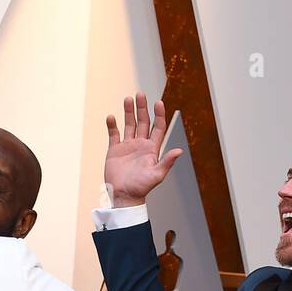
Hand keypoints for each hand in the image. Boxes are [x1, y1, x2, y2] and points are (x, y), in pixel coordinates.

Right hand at [103, 91, 183, 207]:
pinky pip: (114, 134)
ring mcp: (127, 146)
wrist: (124, 196)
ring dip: (129, 112)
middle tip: (140, 94)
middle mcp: (140, 145)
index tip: (158, 103)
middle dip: (142, 108)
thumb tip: (180, 151)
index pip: (157, 127)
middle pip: (143, 122)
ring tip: (128, 99)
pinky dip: (112, 125)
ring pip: (129, 124)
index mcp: (152, 148)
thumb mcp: (157, 175)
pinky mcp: (115, 150)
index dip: (158, 114)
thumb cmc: (141, 188)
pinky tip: (111, 117)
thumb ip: (167, 162)